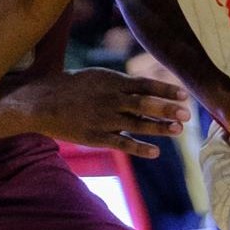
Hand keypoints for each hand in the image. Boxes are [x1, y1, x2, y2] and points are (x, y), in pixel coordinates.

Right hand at [23, 67, 190, 158]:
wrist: (41, 102)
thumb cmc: (71, 87)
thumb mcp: (97, 77)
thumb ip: (120, 83)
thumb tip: (145, 86)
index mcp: (112, 82)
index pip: (145, 85)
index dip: (166, 90)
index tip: (184, 94)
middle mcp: (111, 99)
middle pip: (145, 104)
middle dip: (167, 109)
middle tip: (187, 114)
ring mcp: (104, 119)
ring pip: (137, 125)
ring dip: (159, 128)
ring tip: (178, 131)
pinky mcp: (96, 137)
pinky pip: (122, 144)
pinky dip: (140, 148)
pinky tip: (155, 152)